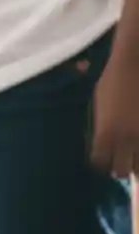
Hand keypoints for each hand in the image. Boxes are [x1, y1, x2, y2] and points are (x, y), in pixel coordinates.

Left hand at [91, 58, 138, 176]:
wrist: (135, 63)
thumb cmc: (113, 81)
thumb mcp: (99, 105)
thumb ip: (101, 127)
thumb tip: (103, 144)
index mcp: (105, 132)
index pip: (100, 162)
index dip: (101, 163)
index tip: (104, 161)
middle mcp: (126, 138)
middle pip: (122, 171)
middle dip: (121, 168)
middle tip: (123, 162)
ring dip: (137, 164)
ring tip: (135, 157)